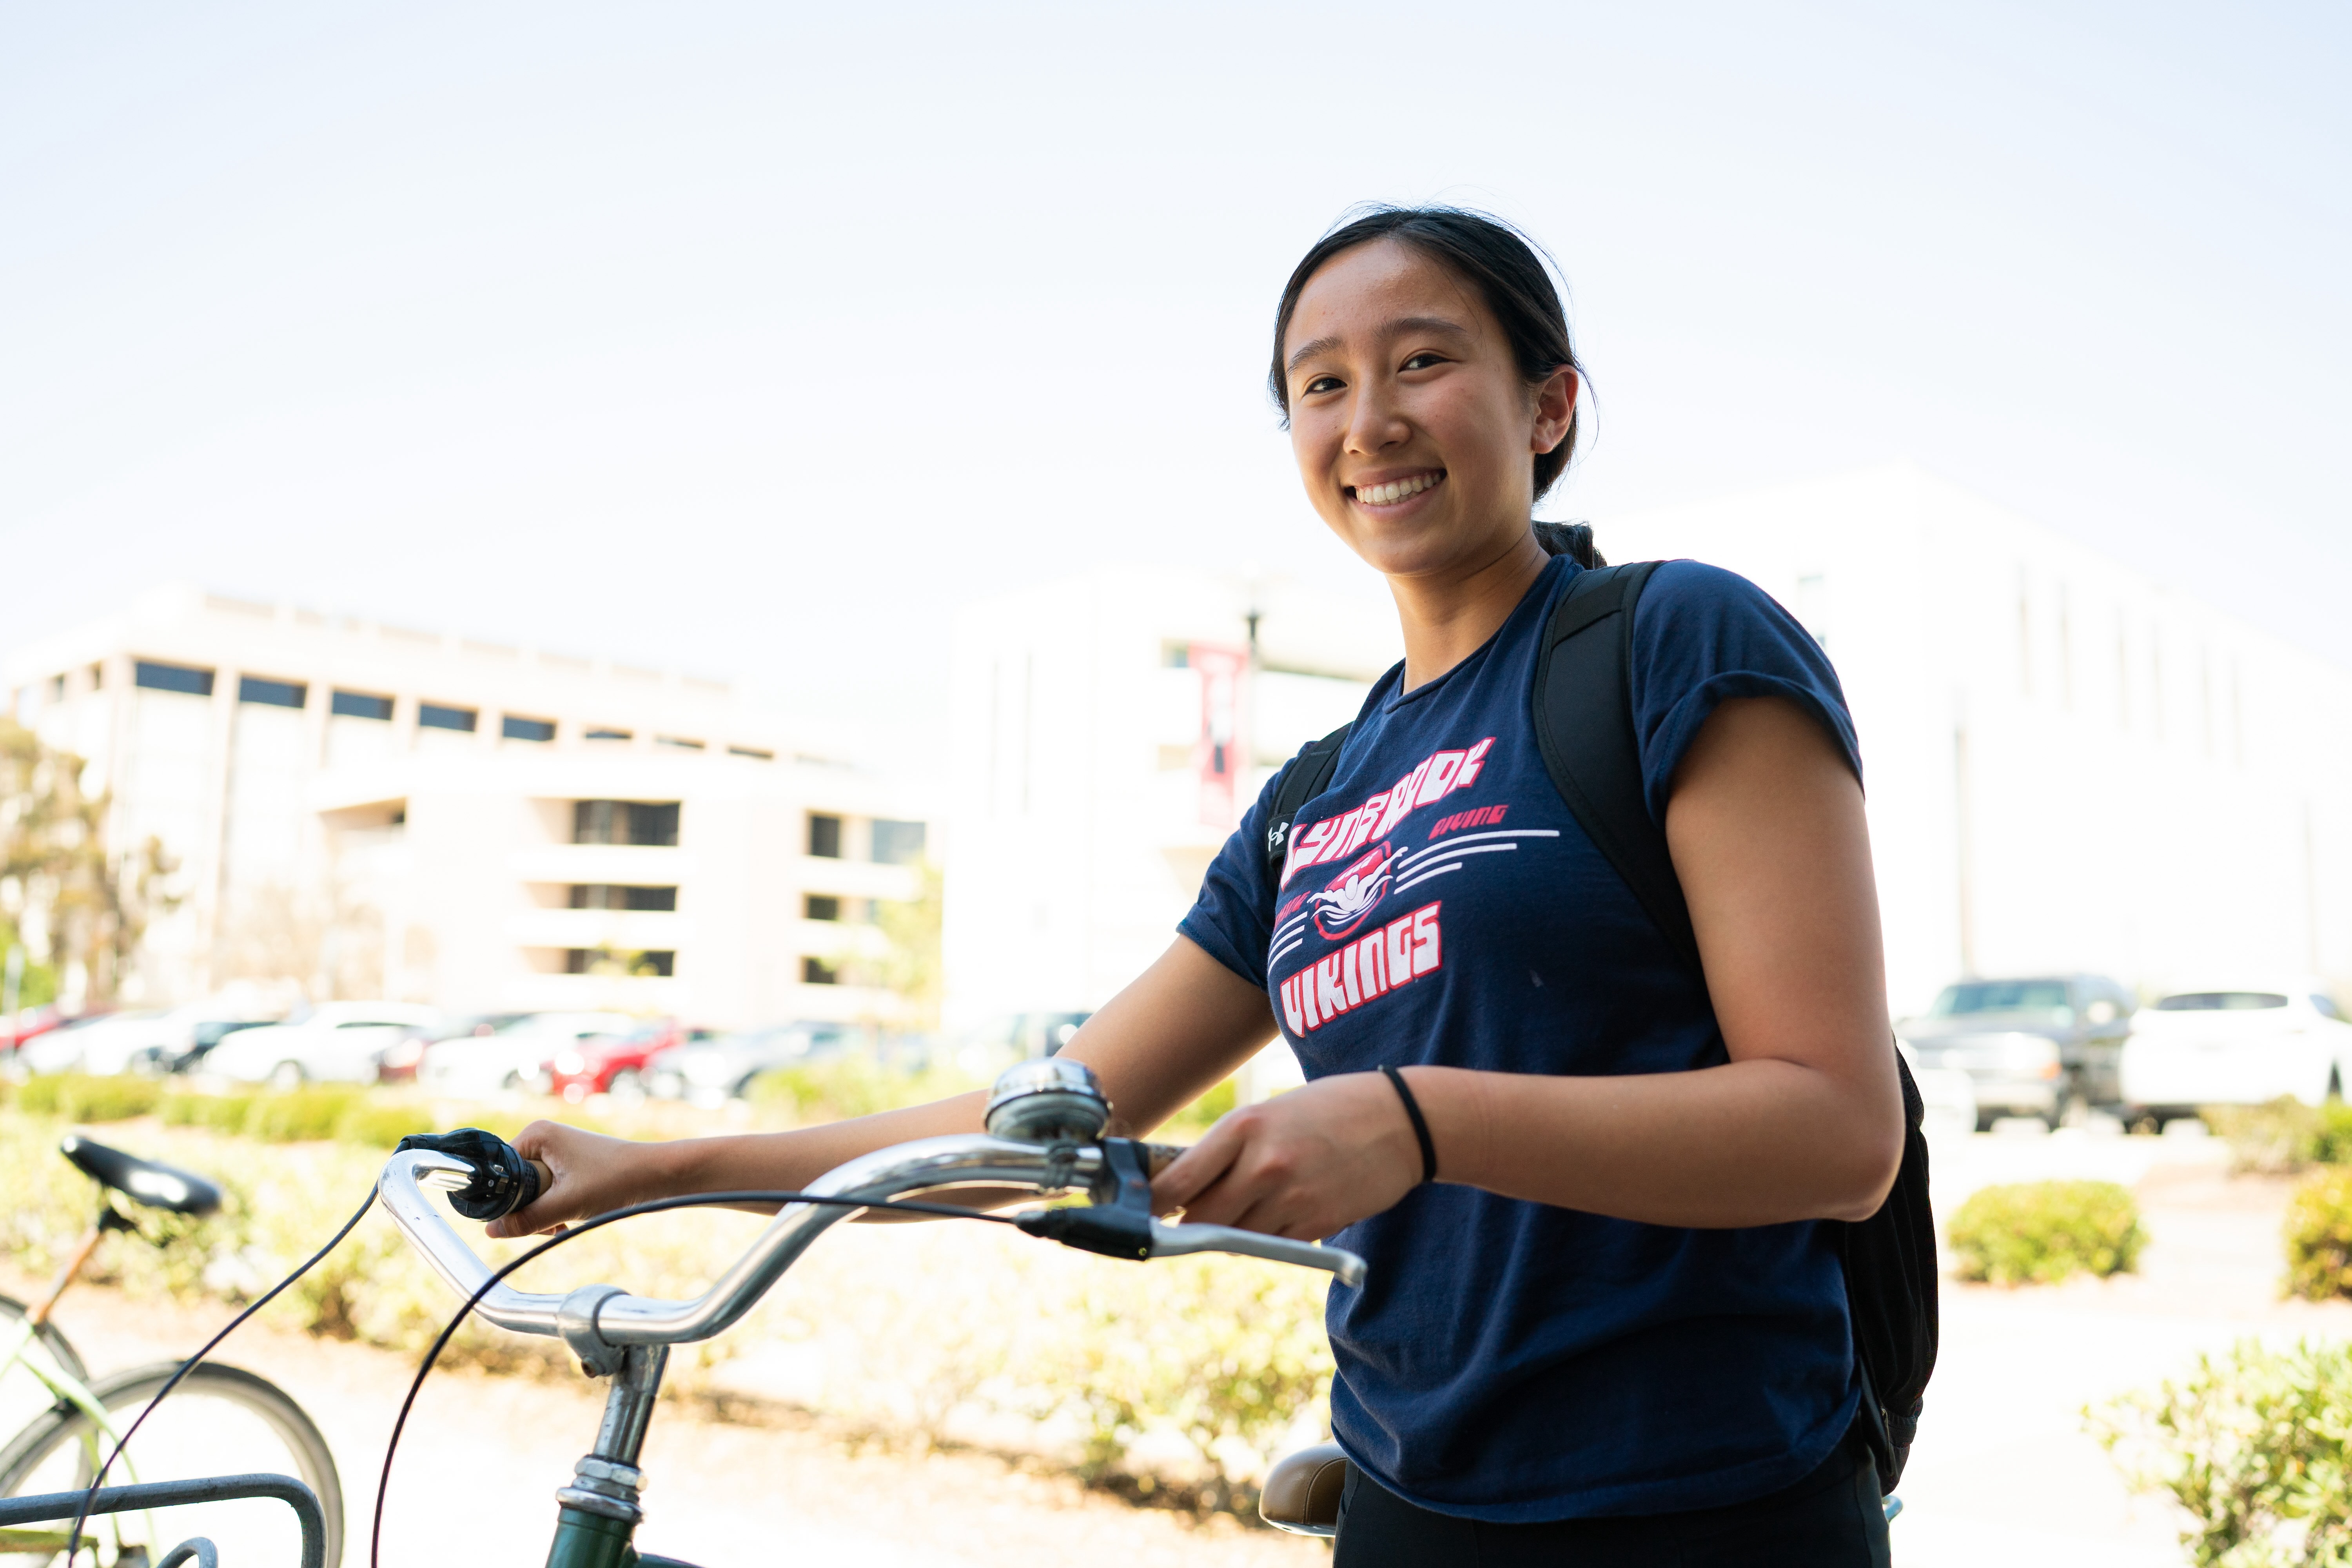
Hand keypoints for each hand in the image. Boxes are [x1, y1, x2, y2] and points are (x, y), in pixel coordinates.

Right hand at [484, 1121, 672, 1238]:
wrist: (656, 1175)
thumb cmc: (615, 1180)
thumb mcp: (566, 1205)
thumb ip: (526, 1219)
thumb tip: (491, 1231)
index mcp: (536, 1135)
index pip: (499, 1171)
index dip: (506, 1199)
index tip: (521, 1219)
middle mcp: (543, 1138)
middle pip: (514, 1184)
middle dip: (528, 1210)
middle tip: (550, 1223)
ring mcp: (555, 1151)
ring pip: (531, 1192)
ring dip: (542, 1213)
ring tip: (562, 1222)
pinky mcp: (567, 1165)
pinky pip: (547, 1192)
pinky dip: (554, 1209)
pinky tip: (567, 1221)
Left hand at [1150, 1070, 1425, 1239]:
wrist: (1401, 1120)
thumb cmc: (1328, 1110)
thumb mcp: (1270, 1114)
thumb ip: (1228, 1150)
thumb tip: (1182, 1190)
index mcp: (1245, 1127)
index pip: (1178, 1182)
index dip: (1153, 1204)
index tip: (1140, 1211)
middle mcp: (1263, 1165)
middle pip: (1202, 1219)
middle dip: (1190, 1224)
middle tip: (1187, 1218)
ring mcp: (1291, 1198)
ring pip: (1236, 1238)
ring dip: (1229, 1232)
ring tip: (1245, 1207)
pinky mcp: (1316, 1223)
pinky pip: (1272, 1243)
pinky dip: (1266, 1236)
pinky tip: (1282, 1210)